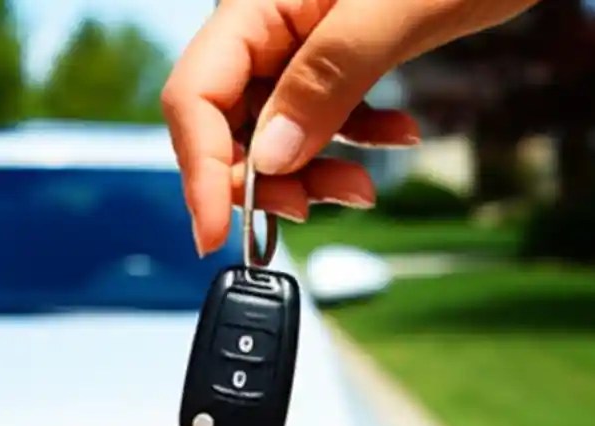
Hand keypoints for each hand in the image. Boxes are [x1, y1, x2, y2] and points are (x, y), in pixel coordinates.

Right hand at [162, 0, 542, 254]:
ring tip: (364, 188)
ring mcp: (300, 40)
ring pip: (273, 130)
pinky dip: (351, 143)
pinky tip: (396, 139)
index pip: (196, 95)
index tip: (216, 234)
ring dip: (309, 171)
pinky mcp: (337, 55)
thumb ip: (328, 79)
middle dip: (264, 179)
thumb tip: (270, 156)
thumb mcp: (399, 12)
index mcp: (261, 1)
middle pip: (226, 123)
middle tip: (314, 207)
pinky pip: (320, 116)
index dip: (200, 170)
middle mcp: (269, 22)